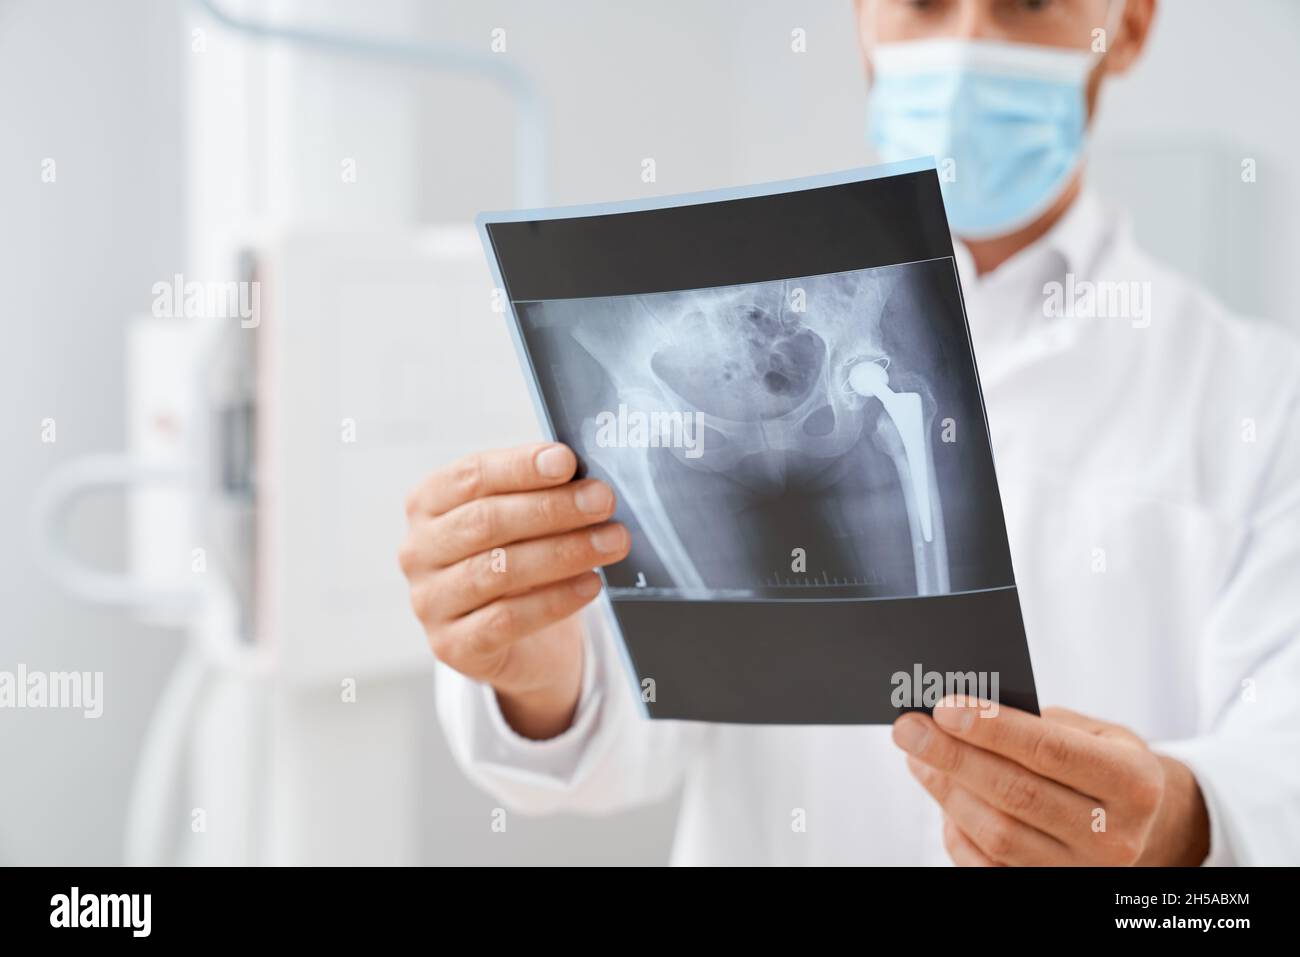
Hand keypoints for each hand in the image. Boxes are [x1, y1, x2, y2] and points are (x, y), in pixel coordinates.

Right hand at [399, 442, 629, 738]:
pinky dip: (555, 600)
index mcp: (427, 504)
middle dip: (552, 508)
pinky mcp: (452, 645)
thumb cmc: (517, 558)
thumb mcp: (521, 519)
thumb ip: (539, 492)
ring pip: (498, 570)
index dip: (520, 466)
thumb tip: (585, 477)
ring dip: (563, 552)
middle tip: (603, 501)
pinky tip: (590, 584)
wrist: (517, 640)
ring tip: (611, 541)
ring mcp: (429, 601)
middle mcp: (418, 550)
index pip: (471, 476)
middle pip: (485, 521)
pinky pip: (507, 619)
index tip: (567, 461)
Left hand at [892, 697, 1210, 865]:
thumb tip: (960, 713)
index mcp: (1133, 783)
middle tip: (909, 728)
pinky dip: (956, 827)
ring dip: (946, 790)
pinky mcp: (1050, 889)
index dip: (992, 729)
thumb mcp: (1094, 733)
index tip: (944, 708)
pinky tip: (942, 793)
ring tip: (918, 755)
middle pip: (1016, 794)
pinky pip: (987, 865)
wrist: (1143, 824)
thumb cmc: (1104, 763)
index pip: (1049, 752)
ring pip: (997, 833)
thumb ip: (1037, 722)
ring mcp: (1082, 871)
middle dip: (953, 757)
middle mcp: (1114, 835)